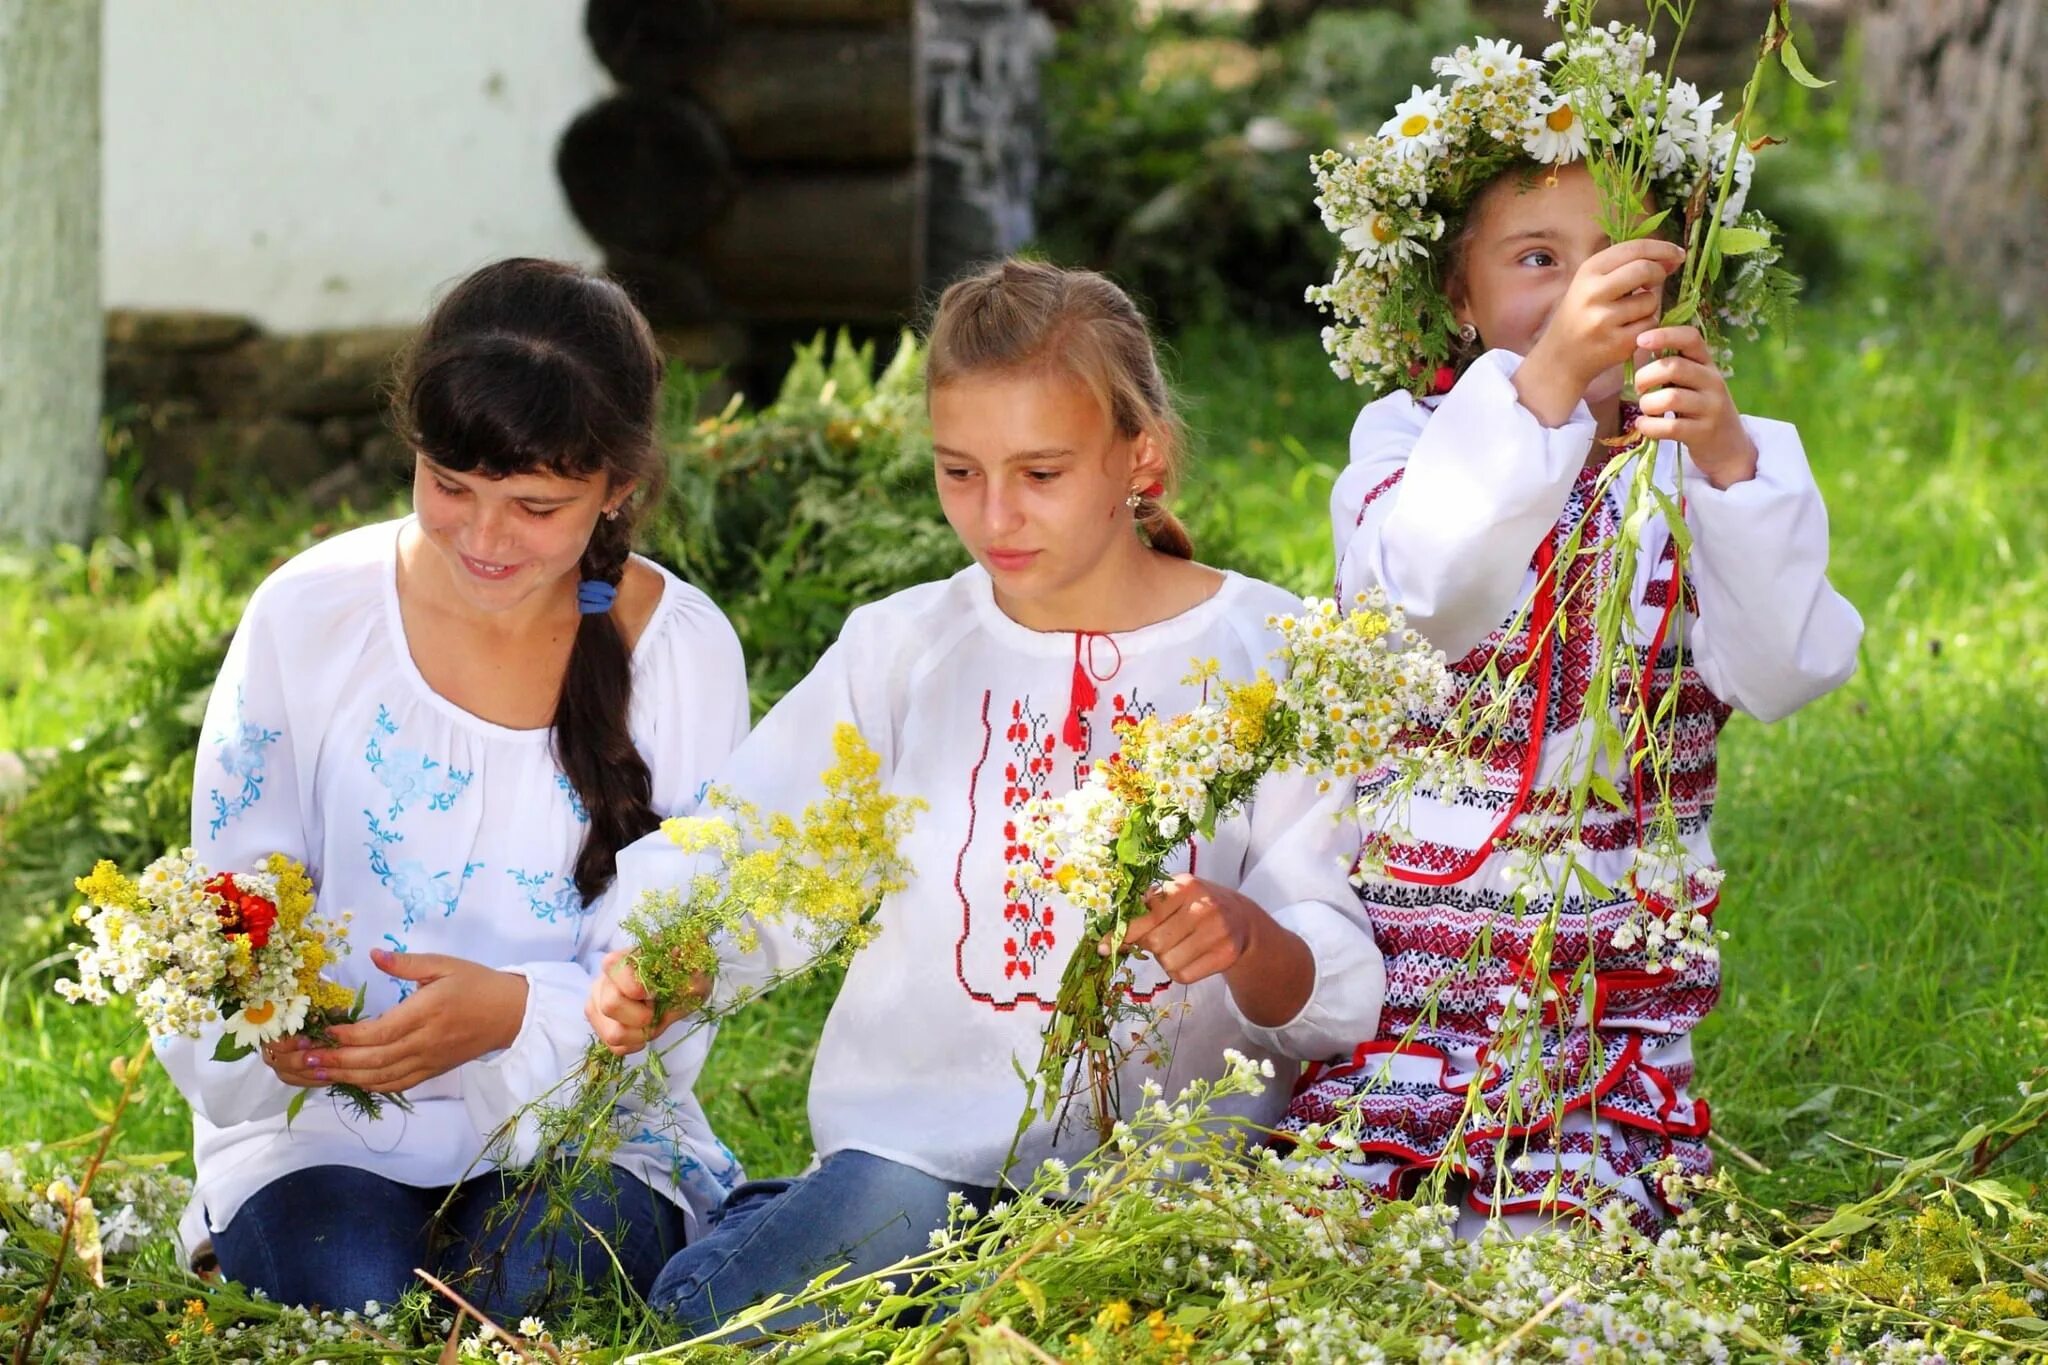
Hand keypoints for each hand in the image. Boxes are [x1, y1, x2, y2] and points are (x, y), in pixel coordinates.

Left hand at [269, 949, 527, 1092]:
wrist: (510, 1014)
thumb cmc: (476, 984)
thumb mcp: (444, 964)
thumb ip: (407, 963)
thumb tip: (374, 954)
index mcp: (427, 1012)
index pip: (380, 1032)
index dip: (348, 1035)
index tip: (324, 1031)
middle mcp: (425, 1042)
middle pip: (373, 1060)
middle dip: (335, 1061)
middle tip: (303, 1058)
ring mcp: (428, 1061)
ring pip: (381, 1077)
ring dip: (346, 1076)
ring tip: (316, 1072)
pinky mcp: (431, 1071)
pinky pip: (396, 1084)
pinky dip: (370, 1085)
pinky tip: (350, 1079)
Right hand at [585, 949, 705, 1056]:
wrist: (679, 982)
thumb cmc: (683, 971)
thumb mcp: (695, 971)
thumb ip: (691, 976)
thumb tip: (686, 980)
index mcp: (622, 960)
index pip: (617, 975)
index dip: (641, 990)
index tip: (657, 992)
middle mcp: (603, 982)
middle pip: (611, 1006)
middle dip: (642, 1016)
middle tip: (656, 1008)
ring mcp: (598, 1006)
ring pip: (612, 1034)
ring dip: (641, 1033)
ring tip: (652, 1019)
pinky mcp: (601, 1027)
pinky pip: (616, 1048)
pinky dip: (636, 1043)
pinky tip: (645, 1029)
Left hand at [1112, 874, 1261, 985]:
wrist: (1241, 919)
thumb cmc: (1196, 905)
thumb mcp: (1173, 897)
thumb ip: (1143, 911)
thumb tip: (1107, 941)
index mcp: (1184, 886)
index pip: (1146, 914)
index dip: (1123, 932)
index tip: (1103, 945)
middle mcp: (1204, 906)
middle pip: (1155, 942)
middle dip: (1151, 945)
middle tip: (1162, 938)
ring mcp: (1218, 931)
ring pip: (1168, 962)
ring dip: (1166, 959)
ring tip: (1180, 945)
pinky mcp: (1225, 955)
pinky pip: (1184, 976)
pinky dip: (1181, 971)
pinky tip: (1192, 956)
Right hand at [1516, 239, 1685, 425]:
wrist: (1560, 357)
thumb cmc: (1582, 314)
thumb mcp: (1592, 283)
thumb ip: (1626, 266)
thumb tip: (1672, 257)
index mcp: (1588, 271)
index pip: (1634, 248)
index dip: (1662, 248)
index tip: (1677, 254)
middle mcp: (1593, 292)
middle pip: (1645, 269)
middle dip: (1659, 274)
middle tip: (1656, 282)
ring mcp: (1604, 319)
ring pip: (1650, 300)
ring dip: (1650, 305)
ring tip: (1631, 313)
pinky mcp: (1617, 342)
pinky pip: (1650, 325)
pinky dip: (1647, 326)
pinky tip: (1630, 330)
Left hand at [1632, 325, 1756, 486]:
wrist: (1729, 447)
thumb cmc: (1700, 409)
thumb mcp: (1694, 382)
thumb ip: (1674, 366)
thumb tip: (1641, 345)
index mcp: (1707, 364)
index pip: (1691, 338)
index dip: (1665, 335)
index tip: (1641, 340)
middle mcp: (1713, 381)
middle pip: (1674, 367)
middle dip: (1646, 376)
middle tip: (1639, 388)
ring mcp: (1710, 408)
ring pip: (1670, 398)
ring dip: (1647, 404)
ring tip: (1646, 410)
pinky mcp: (1703, 433)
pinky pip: (1669, 426)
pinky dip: (1649, 426)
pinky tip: (1645, 425)